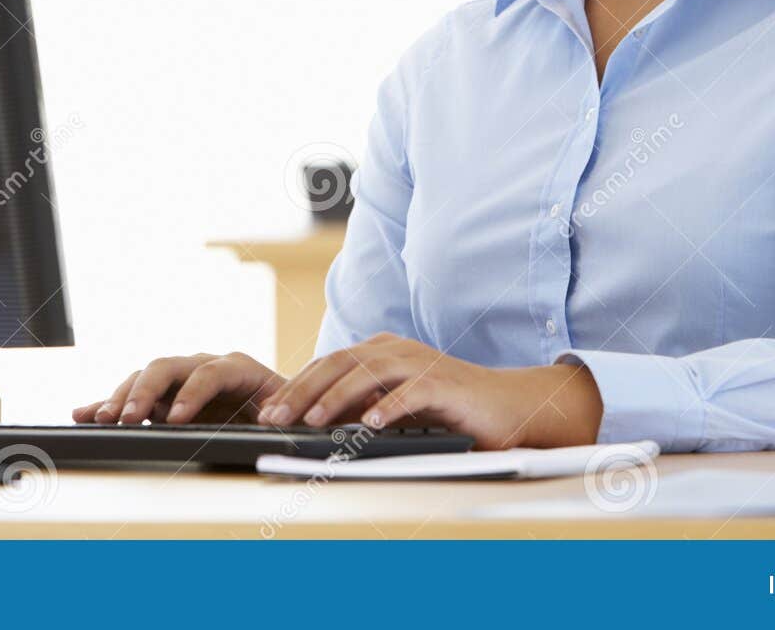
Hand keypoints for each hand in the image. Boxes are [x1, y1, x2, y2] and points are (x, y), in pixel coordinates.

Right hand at [71, 351, 285, 425]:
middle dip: (146, 391)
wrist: (276, 410)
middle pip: (169, 367)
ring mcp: (180, 381)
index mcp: (238, 368)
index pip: (211, 372)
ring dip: (122, 397)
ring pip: (145, 379)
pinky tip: (83, 414)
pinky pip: (132, 397)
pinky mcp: (163, 398)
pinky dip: (107, 404)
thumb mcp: (288, 413)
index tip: (177, 418)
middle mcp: (204, 367)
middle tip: (128, 418)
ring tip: (102, 418)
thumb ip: (279, 416)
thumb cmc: (282, 411)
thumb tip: (270, 421)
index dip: (193, 392)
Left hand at [252, 332, 604, 449]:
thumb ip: (360, 406)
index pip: (329, 364)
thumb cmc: (448, 407)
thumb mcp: (395, 405)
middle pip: (341, 364)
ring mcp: (422, 364)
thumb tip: (311, 423)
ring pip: (370, 374)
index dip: (295, 385)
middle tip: (275, 416)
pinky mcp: (446, 385)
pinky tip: (370, 423)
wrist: (507, 405)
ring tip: (312, 420)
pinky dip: (389, 406)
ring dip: (337, 398)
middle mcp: (397, 350)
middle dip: (303, 390)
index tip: (266, 411)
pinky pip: (413, 392)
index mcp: (382, 351)